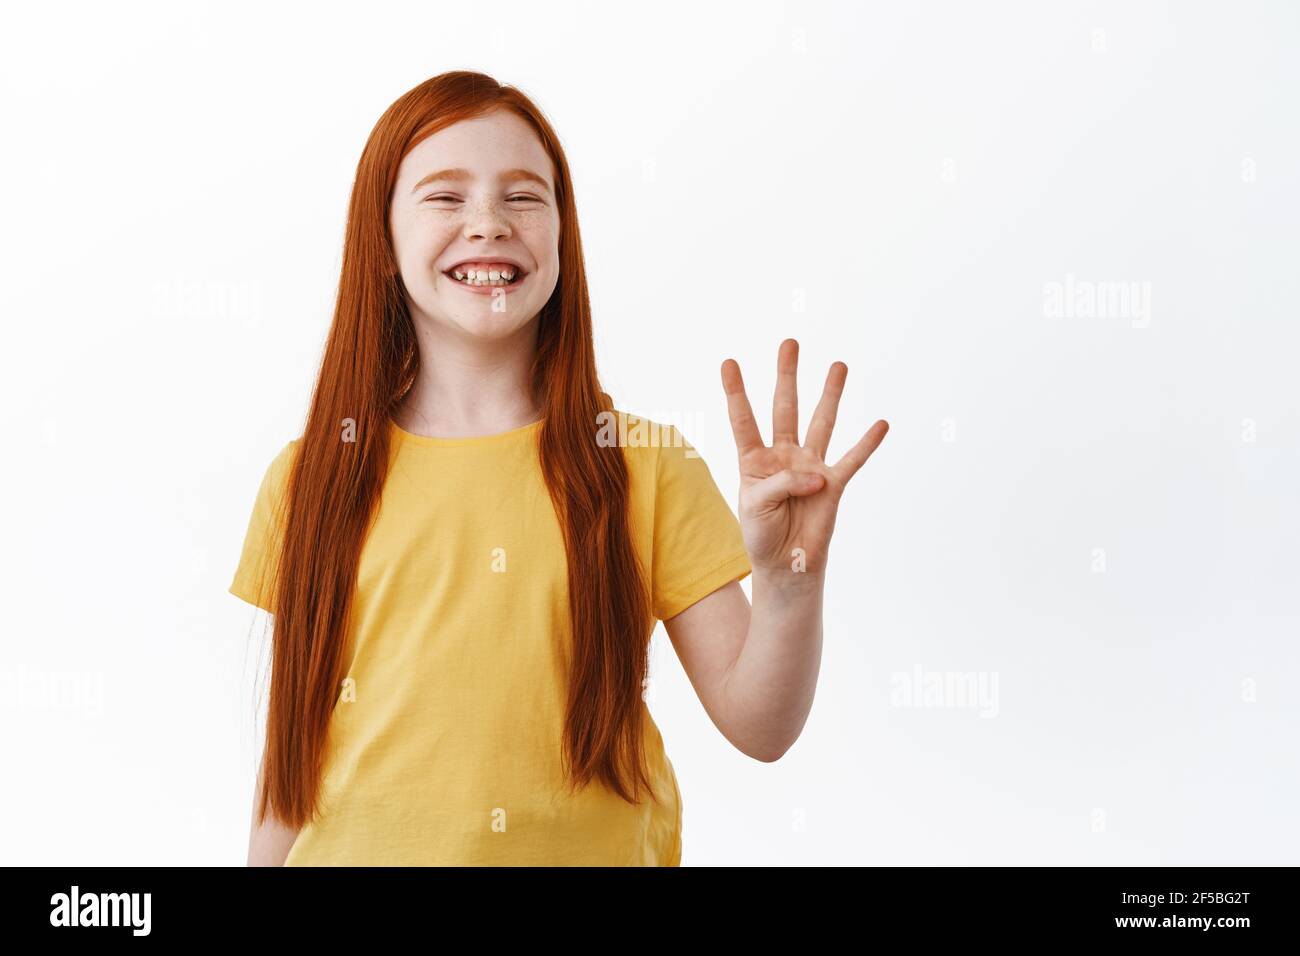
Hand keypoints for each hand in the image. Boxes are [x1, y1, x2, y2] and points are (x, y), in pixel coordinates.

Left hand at [720, 338, 888, 575]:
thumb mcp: (756, 507)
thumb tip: (817, 473)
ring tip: (838, 365)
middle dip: (786, 375)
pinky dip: (867, 443)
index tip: (728, 362)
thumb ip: (781, 484)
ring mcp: (810, 466)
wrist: (785, 563)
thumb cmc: (762, 533)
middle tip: (789, 343)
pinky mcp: (833, 484)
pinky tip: (881, 424)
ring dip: (830, 394)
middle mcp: (783, 455)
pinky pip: (852, 460)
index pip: (743, 420)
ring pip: (821, 422)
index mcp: (754, 459)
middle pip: (785, 407)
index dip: (735, 392)